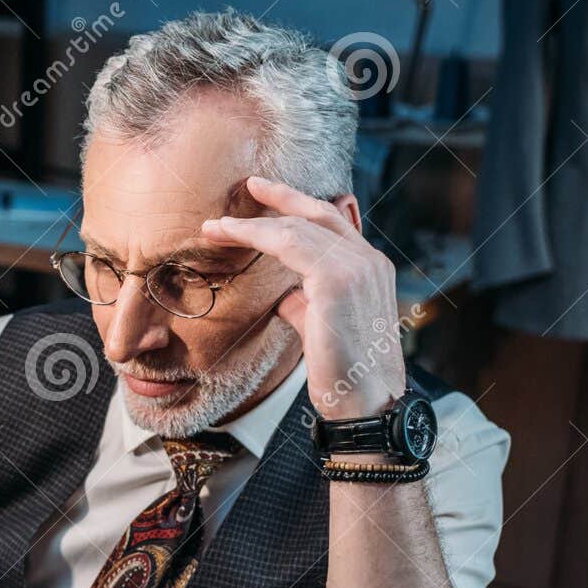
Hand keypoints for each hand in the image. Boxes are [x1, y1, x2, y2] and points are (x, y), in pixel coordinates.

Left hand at [201, 176, 404, 419]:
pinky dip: (256, 237)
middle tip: (248, 185)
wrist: (364, 403)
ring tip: (216, 226)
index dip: (299, 206)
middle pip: (318, 213)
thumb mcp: (321, 326)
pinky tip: (231, 237)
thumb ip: (303, 302)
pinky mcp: (338, 280)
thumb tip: (282, 295)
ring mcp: (357, 267)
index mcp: (370, 268)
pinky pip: (289, 245)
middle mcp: (369, 260)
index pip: (332, 223)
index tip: (268, 195)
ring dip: (251, 224)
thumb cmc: (343, 372)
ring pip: (297, 228)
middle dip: (280, 197)